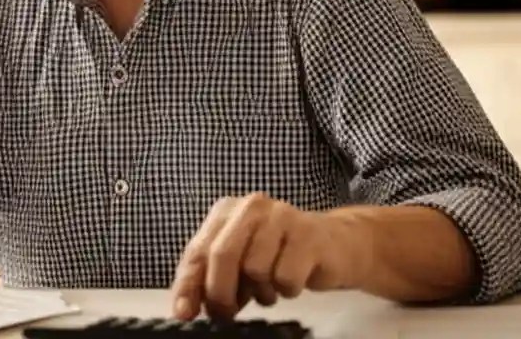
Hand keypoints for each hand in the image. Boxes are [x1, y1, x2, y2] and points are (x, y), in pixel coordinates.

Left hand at [170, 193, 369, 320]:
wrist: (336, 244)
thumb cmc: (279, 255)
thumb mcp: (239, 264)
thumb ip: (210, 280)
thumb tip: (185, 309)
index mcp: (226, 210)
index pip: (197, 251)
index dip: (188, 286)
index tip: (184, 314)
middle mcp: (251, 207)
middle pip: (222, 256)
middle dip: (221, 293)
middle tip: (228, 313)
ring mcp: (281, 216)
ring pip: (256, 270)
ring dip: (262, 291)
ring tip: (270, 285)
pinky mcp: (308, 233)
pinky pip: (286, 277)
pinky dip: (287, 289)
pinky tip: (292, 280)